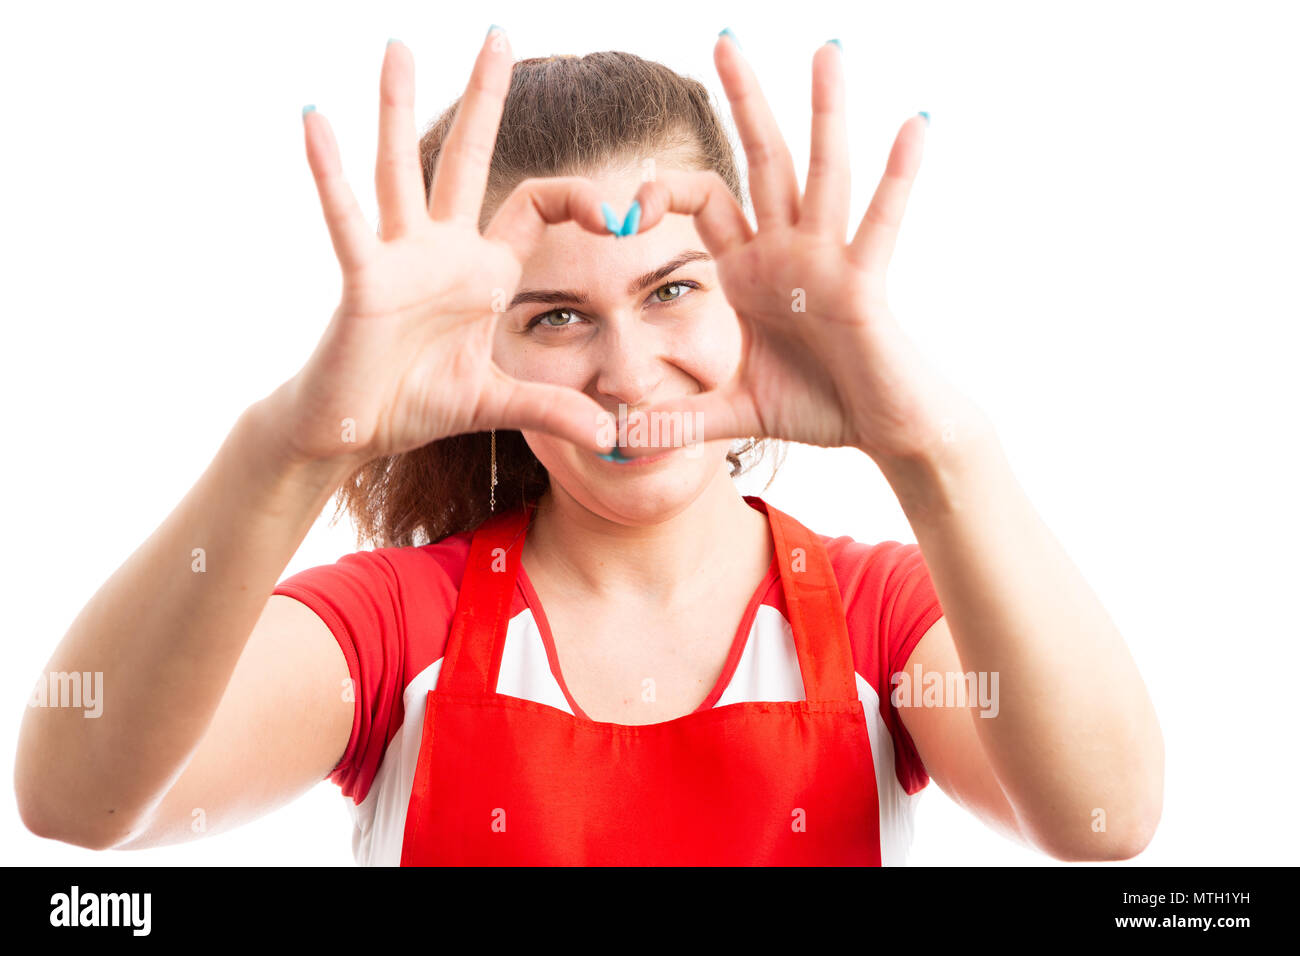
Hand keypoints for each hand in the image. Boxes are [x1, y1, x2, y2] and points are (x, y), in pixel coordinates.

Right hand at [276, 31, 617, 466]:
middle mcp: (442, 250)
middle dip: (487, 99)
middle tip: (499, 35)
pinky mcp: (362, 279)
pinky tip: (314, 118)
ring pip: (401, 169)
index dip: (582, 201)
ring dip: (398, 107)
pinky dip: (330, 173)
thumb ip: (552, 410)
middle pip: (467, 158)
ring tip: (398, 46)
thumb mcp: (498, 403)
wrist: (354, 431)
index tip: (626, 214)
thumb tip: (613, 436)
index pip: (537, 206)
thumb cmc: (416, 404)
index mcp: (482, 272)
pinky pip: (346, 219)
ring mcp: (398, 258)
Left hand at [618, 35, 982, 465]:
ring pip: (823, 172)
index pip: (703, 203)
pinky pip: (882, 223)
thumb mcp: (735, 412)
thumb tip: (622, 440)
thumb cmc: (819, 408)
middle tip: (724, 39)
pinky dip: (900, 176)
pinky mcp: (865, 283)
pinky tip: (915, 123)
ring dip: (825, 112)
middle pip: (761, 161)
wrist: (880, 430)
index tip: (625, 210)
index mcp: (751, 269)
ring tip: (828, 49)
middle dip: (743, 102)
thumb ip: (680, 421)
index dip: (662, 194)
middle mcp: (788, 250)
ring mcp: (829, 259)